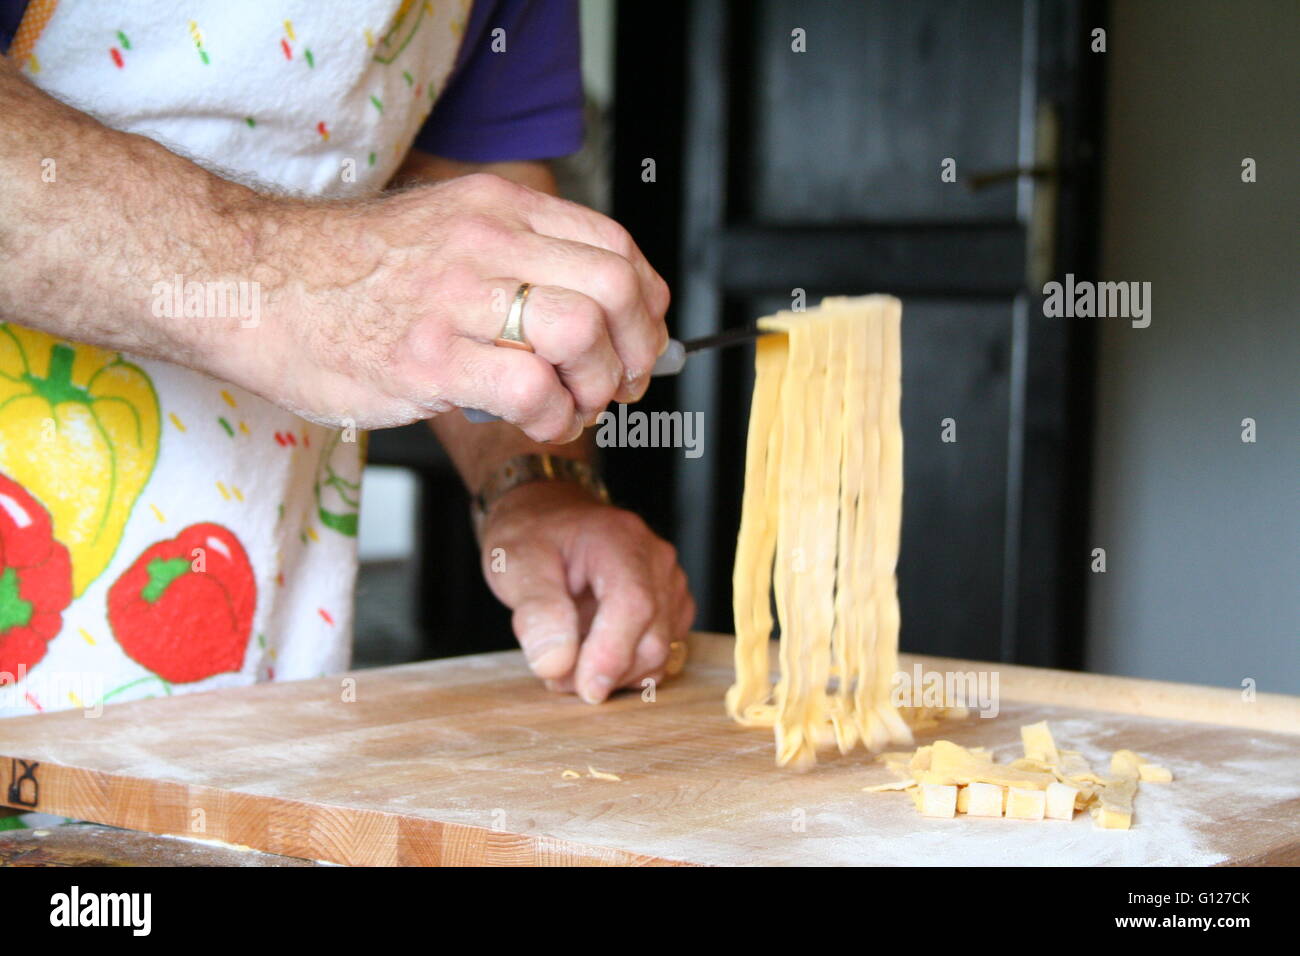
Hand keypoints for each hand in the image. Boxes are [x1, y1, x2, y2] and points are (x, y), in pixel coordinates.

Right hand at [241, 173, 669, 441]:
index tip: (638, 342)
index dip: (645, 305)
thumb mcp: (443, 233)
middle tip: (617, 387)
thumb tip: (588, 310)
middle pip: (615, 289)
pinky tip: (533, 422)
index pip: (615, 245)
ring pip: (584, 334)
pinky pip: (533, 387)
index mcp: (497, 208)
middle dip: (636, 352)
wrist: (249, 284)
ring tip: (570, 407)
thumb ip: (513, 258)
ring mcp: (457, 299)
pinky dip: (554, 417)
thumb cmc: (345, 274)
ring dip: (597, 387)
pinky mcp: (428, 358)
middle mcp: (487, 242)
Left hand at [478, 481, 694, 702]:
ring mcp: (669, 582)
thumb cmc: (533, 536)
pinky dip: (628, 669)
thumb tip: (556, 663)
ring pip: (660, 652)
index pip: (633, 604)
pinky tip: (592, 656)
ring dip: (615, 675)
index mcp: (619, 539)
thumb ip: (534, 610)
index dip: (612, 655)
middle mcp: (655, 558)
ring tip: (568, 664)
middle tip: (555, 677)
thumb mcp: (514, 563)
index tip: (585, 689)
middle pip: (652, 637)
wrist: (550, 517)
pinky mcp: (671, 604)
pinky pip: (662, 652)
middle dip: (605, 673)